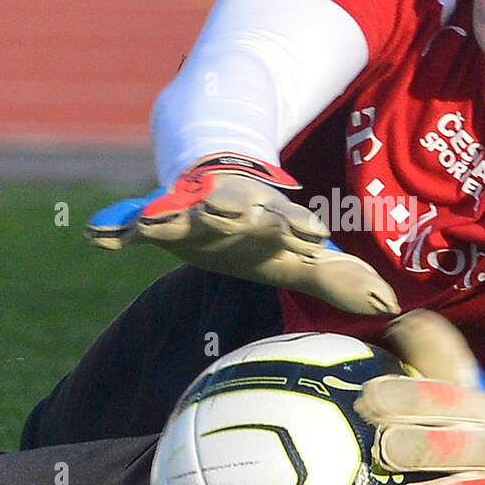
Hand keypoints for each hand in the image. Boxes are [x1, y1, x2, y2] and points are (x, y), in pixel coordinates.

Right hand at [85, 153, 399, 316]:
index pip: (288, 222)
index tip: (314, 233)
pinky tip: (98, 235)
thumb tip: (387, 305)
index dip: (299, 228)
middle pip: (233, 209)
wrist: (216, 179)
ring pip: (180, 209)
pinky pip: (133, 220)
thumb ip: (339, 279)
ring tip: (149, 223)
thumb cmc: (263, 233)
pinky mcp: (159, 216)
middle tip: (229, 210)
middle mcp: (230, 209)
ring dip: (169, 214)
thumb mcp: (299, 254)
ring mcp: (190, 209)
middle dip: (234, 211)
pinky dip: (117, 227)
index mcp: (269, 218)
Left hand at [354, 309, 484, 484]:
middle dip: (418, 445)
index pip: (440, 396)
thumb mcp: (464, 383)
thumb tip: (393, 317)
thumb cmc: (472, 426)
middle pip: (453, 446)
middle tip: (383, 448)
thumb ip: (431, 352)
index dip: (404, 396)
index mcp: (478, 406)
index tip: (366, 399)